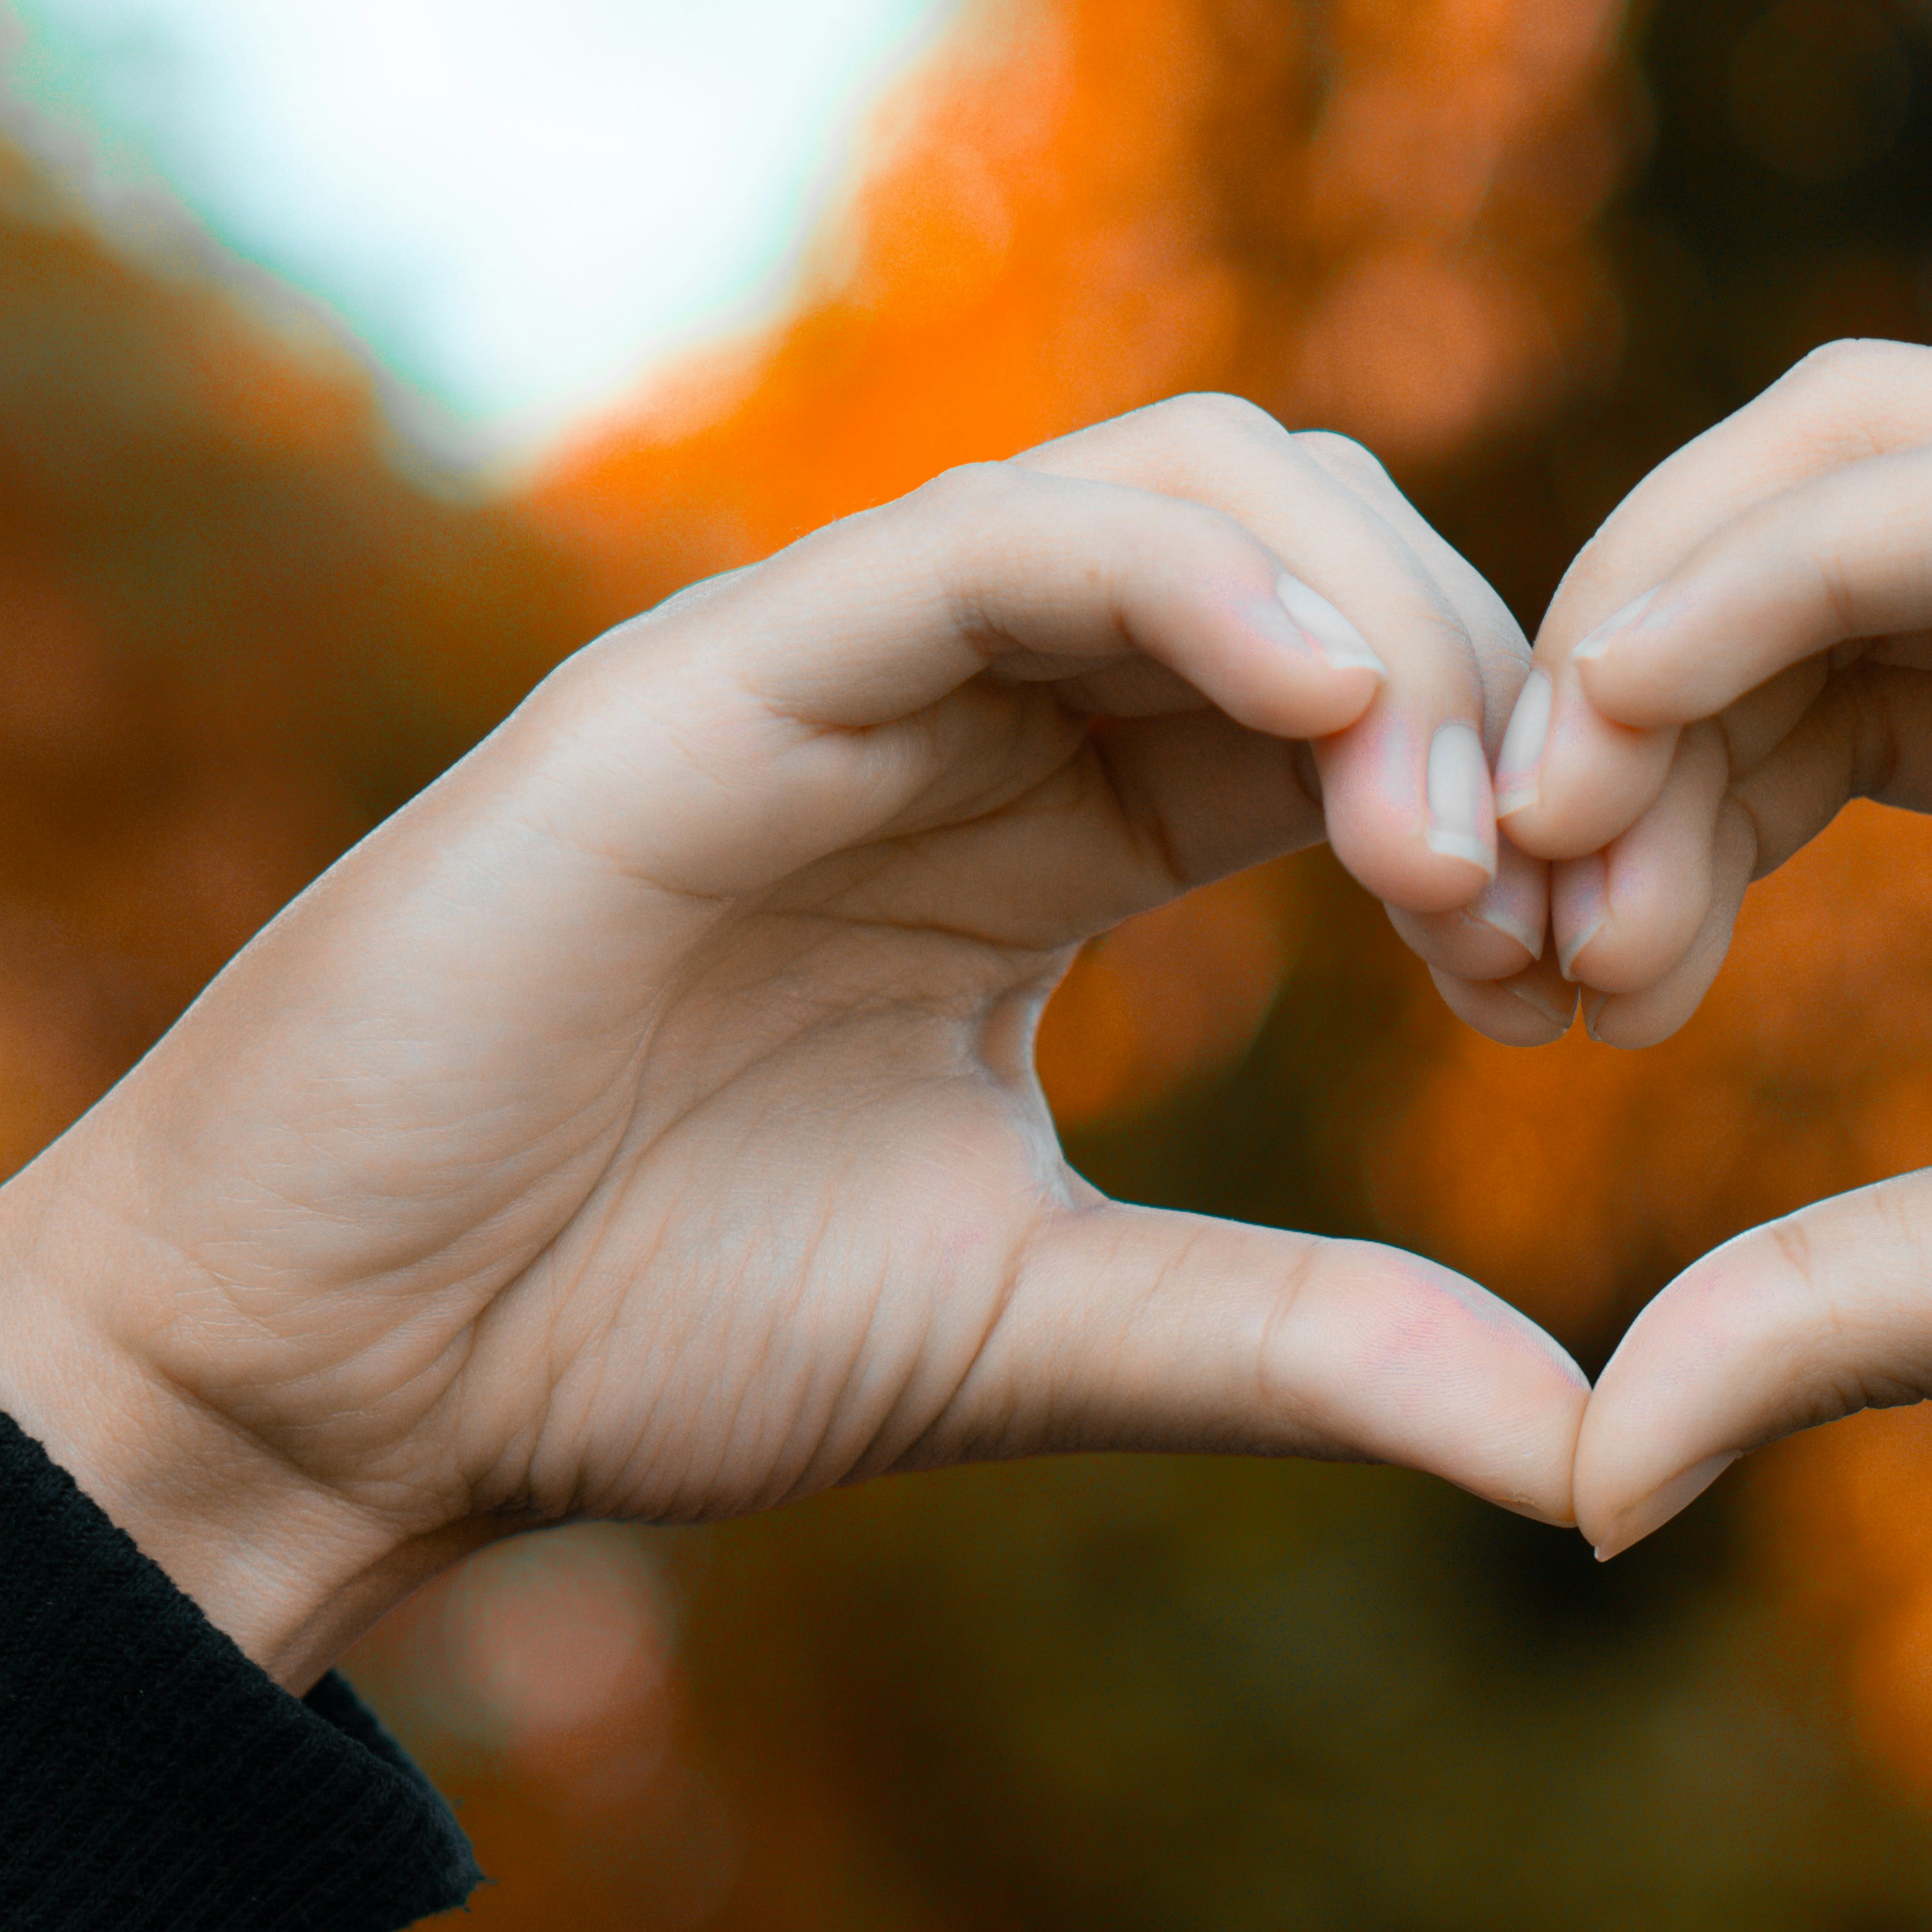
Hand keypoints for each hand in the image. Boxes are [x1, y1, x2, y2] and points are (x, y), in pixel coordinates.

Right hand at [0, 396, 1588, 1684]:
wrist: (341, 1372)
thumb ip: (1300, 1344)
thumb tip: (1590, 1446)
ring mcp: (852, 668)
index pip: (1356, 705)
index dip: (1510, 800)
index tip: (1582, 985)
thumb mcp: (1043, 1329)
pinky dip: (1204, 586)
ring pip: (1197, 485)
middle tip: (1548, 915)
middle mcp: (976, 712)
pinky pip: (1009, 539)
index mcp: (1058, 831)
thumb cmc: (648, 1332)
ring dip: (1384, 630)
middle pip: (1324, 552)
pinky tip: (1338, 722)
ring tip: (1454, 845)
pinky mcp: (726, 670)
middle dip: (1491, 699)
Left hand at [1505, 344, 1931, 1553]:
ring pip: (1858, 457)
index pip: (1821, 658)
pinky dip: (1761, 579)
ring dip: (1648, 620)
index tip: (1537, 976)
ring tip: (1542, 823)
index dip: (1648, 784)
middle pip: (1801, 529)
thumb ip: (1843, 1303)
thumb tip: (1593, 1467)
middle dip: (1608, 691)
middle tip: (1494, 905)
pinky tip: (1632, 718)